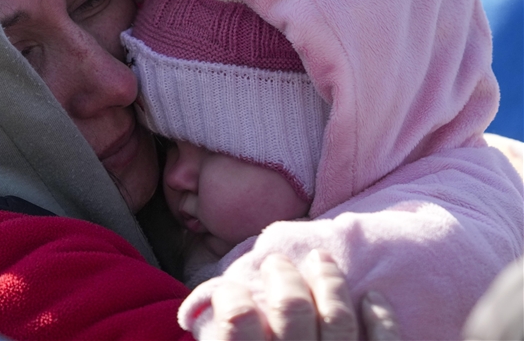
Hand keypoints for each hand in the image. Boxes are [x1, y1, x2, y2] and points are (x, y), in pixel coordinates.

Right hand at [205, 250, 399, 339]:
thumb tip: (199, 313)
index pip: (237, 320)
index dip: (230, 296)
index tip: (226, 288)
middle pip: (291, 309)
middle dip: (282, 275)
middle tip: (274, 262)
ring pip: (337, 319)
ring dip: (328, 282)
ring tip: (319, 259)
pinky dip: (381, 318)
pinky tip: (373, 298)